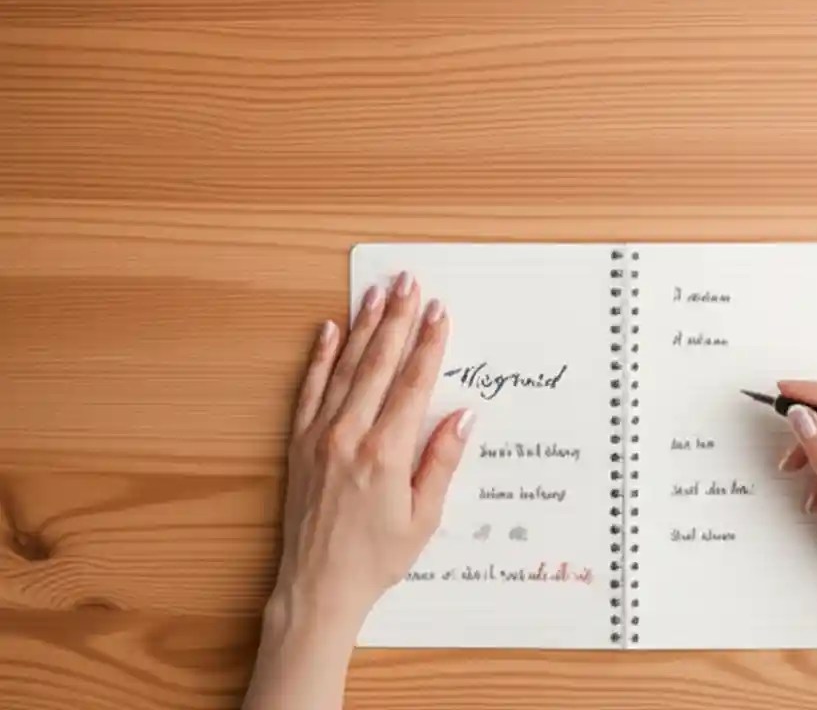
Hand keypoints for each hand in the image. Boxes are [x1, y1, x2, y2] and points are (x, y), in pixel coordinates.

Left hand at [245, 271, 472, 709]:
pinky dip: (321, 358)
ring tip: (378, 293)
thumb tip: (463, 415)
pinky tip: (330, 330)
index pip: (413, 384)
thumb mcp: (424, 517)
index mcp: (386, 454)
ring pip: (345, 368)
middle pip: (378, 364)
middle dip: (398, 320)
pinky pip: (310, 390)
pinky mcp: (298, 444)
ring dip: (364, 327)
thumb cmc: (376, 559)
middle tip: (409, 283)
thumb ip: (443, 461)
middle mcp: (349, 436)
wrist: (317, 587)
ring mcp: (319, 437)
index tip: (440, 312)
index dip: (430, 345)